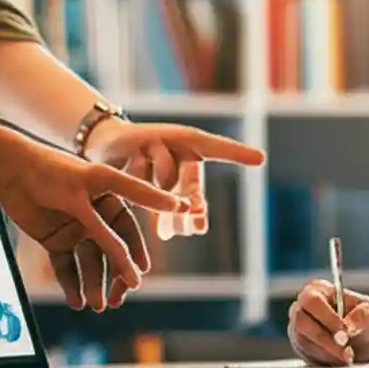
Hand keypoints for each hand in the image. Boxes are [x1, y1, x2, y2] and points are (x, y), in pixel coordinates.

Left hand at [0, 115, 189, 310]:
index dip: (135, 254)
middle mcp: (94, 216)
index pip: (128, 231)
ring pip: (89, 262)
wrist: (10, 170)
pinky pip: (65, 265)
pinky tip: (75, 301)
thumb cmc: (53, 172)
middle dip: (116, 276)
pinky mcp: (54, 239)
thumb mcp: (87, 197)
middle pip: (111, 252)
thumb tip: (147, 242)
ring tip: (96, 306)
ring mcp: (74, 229)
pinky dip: (71, 284)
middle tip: (116, 300)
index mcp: (108, 199)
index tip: (140, 275)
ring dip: (94, 285)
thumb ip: (110, 228)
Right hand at [83, 119, 264, 239]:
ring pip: (164, 179)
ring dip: (160, 203)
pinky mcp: (132, 143)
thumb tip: (196, 229)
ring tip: (159, 223)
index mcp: (190, 146)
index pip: (216, 147)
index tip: (259, 158)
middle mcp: (176, 138)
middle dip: (194, 203)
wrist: (110, 145)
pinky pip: (138, 176)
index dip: (237, 151)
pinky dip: (135, 190)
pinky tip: (128, 195)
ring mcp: (154, 140)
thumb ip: (183, 203)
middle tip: (197, 226)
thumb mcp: (167, 184)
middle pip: (190, 172)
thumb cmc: (148, 167)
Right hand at [287, 280, 368, 365]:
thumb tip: (348, 326)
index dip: (327, 318)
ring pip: (304, 342)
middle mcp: (303, 307)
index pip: (312, 302)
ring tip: (348, 356)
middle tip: (346, 351)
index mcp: (318, 290)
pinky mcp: (302, 347)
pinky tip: (341, 360)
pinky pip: (308, 356)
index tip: (345, 333)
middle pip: (302, 323)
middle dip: (325, 340)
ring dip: (328, 352)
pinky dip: (326, 360)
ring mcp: (299, 329)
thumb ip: (362, 316)